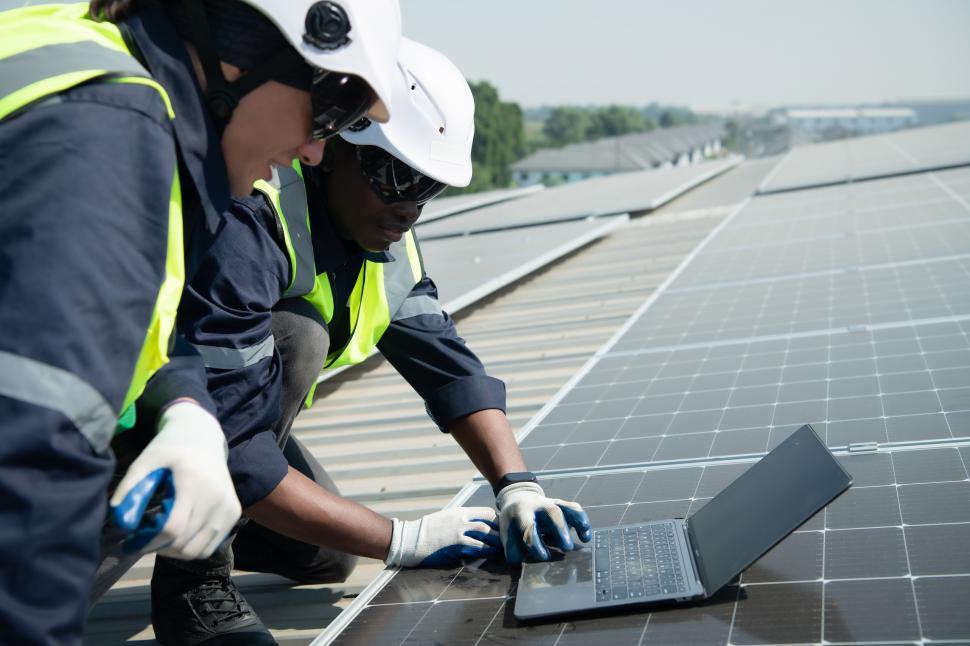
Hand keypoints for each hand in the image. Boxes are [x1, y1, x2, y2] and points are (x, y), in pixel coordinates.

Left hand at [109, 401, 240, 559]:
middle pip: (183, 543)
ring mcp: (228, 507)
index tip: (130, 542)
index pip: (173, 528)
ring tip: (161, 535)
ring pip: (197, 551)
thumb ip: (130, 489)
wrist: (203, 437)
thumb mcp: (145, 461)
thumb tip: (121, 522)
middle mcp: (216, 498)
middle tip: (143, 537)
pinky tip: (180, 532)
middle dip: (156, 547)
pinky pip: (209, 547)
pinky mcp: (233, 513)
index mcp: (194, 482)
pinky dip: (191, 548)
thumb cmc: (170, 449)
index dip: (148, 542)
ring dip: (173, 551)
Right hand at [385, 507, 500, 567]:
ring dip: (496, 543)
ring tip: (503, 549)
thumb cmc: (426, 531)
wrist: (411, 540)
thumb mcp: (445, 519)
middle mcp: (462, 520)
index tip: (501, 529)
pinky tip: (492, 555)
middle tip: (507, 540)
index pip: (486, 512)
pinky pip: (477, 548)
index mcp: (460, 512)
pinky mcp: (457, 545)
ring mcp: (460, 532)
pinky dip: (486, 552)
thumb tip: (473, 527)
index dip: (496, 521)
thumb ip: (460, 521)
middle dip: (500, 532)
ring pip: (486, 535)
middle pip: (489, 523)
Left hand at [496, 482, 591, 564]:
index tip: (543, 557)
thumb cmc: (514, 522)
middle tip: (567, 548)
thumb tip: (517, 564)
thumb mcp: (507, 532)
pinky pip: (573, 508)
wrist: (519, 498)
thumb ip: (512, 548)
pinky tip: (585, 536)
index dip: (535, 541)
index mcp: (520, 512)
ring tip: (584, 535)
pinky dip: (581, 520)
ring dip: (576, 520)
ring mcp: (550, 503)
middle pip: (551, 512)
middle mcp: (537, 505)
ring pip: (564, 508)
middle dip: (560, 529)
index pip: (528, 526)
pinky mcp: (561, 504)